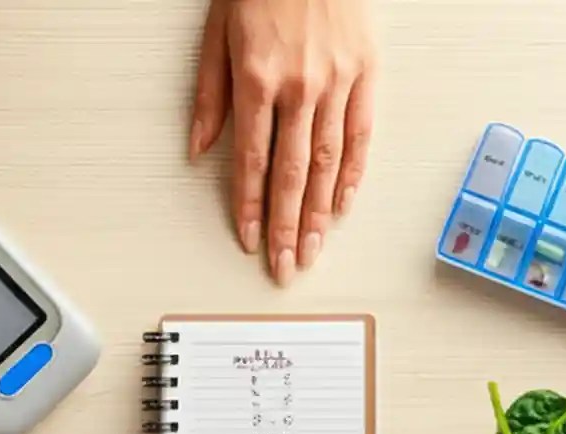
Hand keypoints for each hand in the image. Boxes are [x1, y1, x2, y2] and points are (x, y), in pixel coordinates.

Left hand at [190, 0, 375, 284]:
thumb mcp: (217, 34)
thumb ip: (210, 95)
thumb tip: (200, 148)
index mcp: (258, 79)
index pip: (252, 160)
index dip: (250, 206)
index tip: (250, 240)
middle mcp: (300, 87)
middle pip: (293, 173)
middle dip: (288, 227)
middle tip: (286, 266)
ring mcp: (337, 82)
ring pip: (328, 162)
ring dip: (320, 213)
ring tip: (314, 249)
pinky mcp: (366, 73)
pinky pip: (361, 135)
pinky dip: (353, 174)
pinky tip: (344, 205)